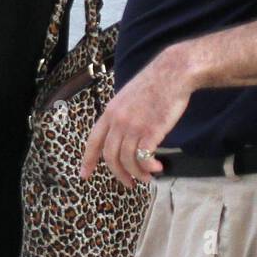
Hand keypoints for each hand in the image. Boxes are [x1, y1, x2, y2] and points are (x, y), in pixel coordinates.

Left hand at [79, 47, 192, 186]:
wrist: (172, 73)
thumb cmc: (154, 84)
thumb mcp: (128, 97)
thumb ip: (122, 115)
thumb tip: (123, 136)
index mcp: (110, 112)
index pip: (94, 141)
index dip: (88, 160)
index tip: (84, 175)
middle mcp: (118, 121)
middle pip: (110, 156)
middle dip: (119, 174)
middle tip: (129, 183)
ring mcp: (133, 126)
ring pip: (127, 160)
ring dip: (137, 173)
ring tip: (147, 177)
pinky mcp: (150, 131)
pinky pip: (143, 158)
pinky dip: (149, 167)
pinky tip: (157, 167)